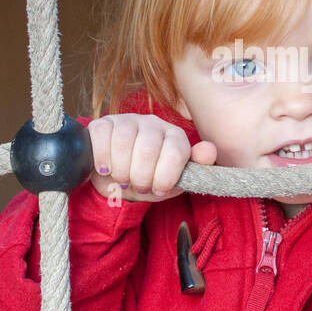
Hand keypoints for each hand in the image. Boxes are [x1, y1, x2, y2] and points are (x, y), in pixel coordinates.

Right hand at [86, 114, 217, 202]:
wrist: (118, 180)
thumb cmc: (150, 180)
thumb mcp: (174, 181)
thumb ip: (195, 169)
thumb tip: (209, 151)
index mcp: (174, 136)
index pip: (175, 152)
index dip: (165, 177)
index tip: (158, 189)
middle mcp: (153, 123)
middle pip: (147, 150)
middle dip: (141, 178)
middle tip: (139, 186)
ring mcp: (127, 121)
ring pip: (123, 142)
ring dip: (121, 171)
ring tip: (123, 179)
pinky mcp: (103, 123)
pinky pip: (102, 136)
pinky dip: (102, 158)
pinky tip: (105, 169)